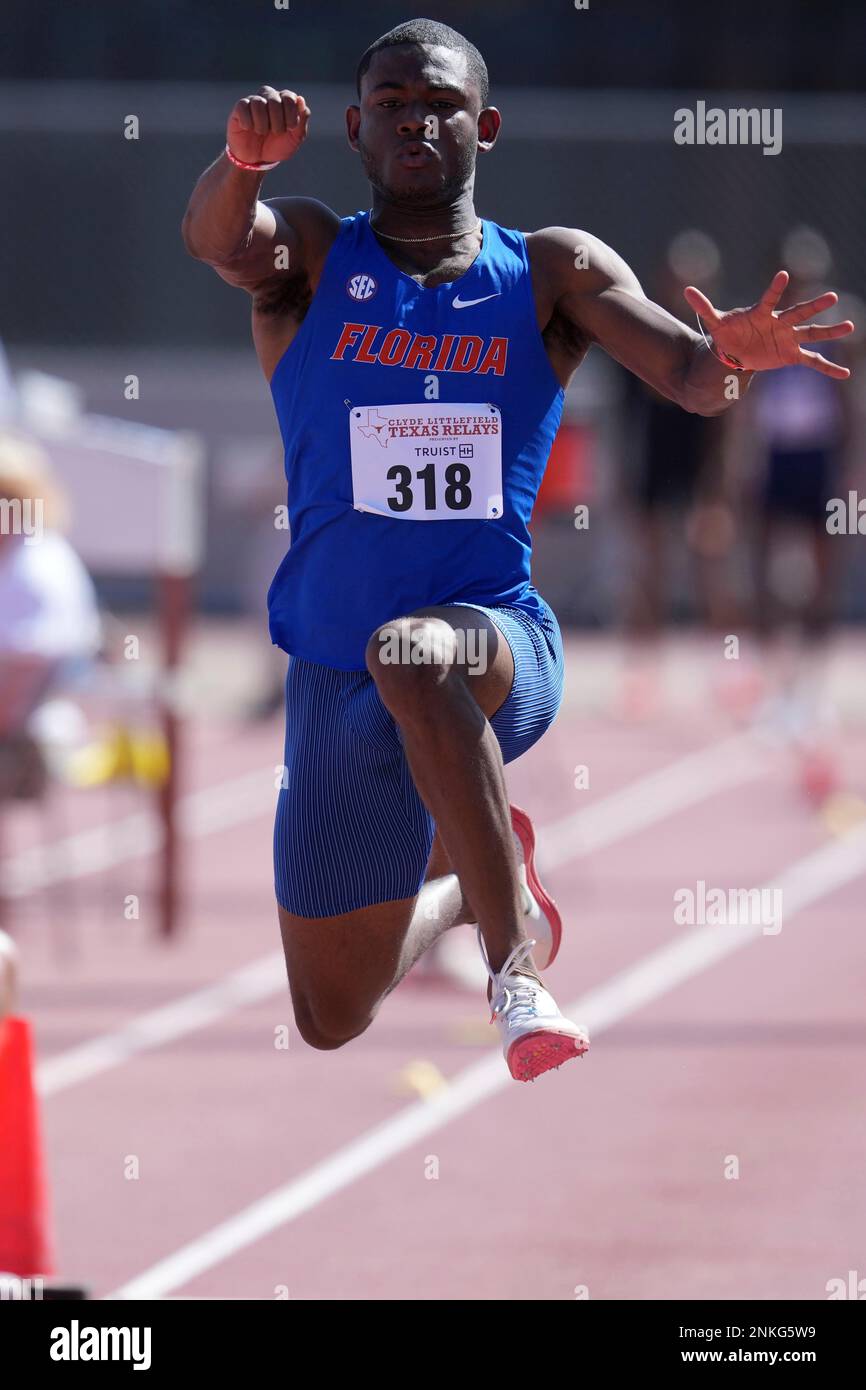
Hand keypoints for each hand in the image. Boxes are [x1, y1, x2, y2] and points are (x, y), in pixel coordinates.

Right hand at [226, 86, 309, 165]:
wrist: (257, 159)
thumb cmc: (277, 146)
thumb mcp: (294, 139)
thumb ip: (302, 120)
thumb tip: (300, 99)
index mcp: (284, 101)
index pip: (289, 97)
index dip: (291, 114)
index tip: (289, 129)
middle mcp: (269, 97)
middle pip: (275, 100)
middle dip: (277, 122)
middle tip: (275, 133)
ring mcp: (254, 101)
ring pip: (258, 103)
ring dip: (262, 125)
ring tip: (261, 132)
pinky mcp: (240, 108)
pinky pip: (243, 107)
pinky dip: (248, 123)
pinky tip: (249, 129)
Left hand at [683, 270, 853, 379]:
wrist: (736, 352)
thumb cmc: (728, 333)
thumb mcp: (715, 323)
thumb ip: (704, 307)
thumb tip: (686, 290)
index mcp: (762, 314)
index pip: (769, 299)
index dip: (775, 288)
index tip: (783, 275)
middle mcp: (780, 323)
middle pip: (799, 314)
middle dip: (815, 306)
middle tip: (832, 297)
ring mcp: (788, 339)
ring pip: (812, 334)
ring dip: (830, 332)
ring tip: (850, 326)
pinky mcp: (791, 355)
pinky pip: (813, 362)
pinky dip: (827, 368)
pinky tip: (845, 375)